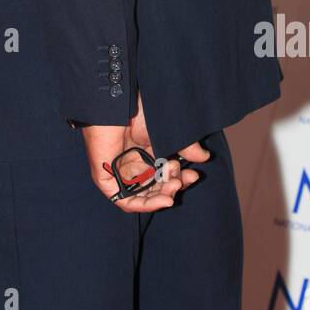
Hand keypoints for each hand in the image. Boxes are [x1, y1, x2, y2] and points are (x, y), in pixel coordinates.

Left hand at [90, 92, 208, 214]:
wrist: (116, 104)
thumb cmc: (137, 111)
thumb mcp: (167, 132)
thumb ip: (185, 146)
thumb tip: (204, 157)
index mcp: (146, 154)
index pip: (164, 176)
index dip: (180, 179)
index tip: (193, 175)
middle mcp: (134, 165)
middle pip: (156, 188)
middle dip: (173, 187)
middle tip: (183, 180)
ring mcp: (119, 172)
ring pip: (143, 196)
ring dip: (162, 197)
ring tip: (174, 188)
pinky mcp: (106, 178)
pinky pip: (124, 200)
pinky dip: (144, 204)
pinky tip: (162, 200)